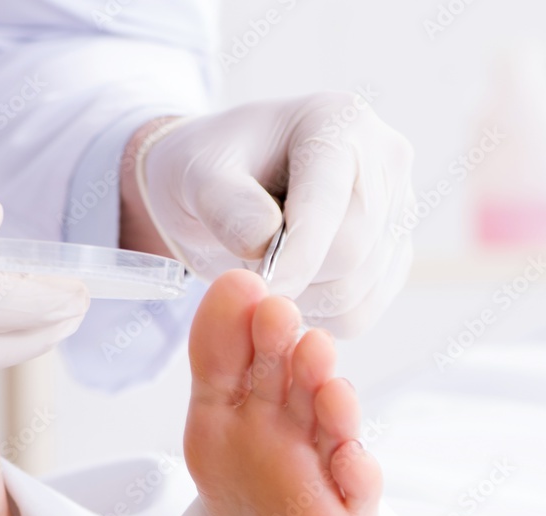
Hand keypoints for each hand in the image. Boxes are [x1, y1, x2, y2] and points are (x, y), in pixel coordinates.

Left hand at [125, 93, 415, 335]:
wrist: (221, 182)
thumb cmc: (209, 169)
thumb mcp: (196, 174)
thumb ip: (226, 205)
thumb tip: (267, 242)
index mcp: (337, 122)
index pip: (329, 207)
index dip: (292, 259)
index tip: (256, 291)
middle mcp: (384, 158)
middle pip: (353, 254)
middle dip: (293, 277)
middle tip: (245, 270)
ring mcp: (397, 207)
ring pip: (358, 290)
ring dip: (300, 300)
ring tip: (263, 270)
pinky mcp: (393, 252)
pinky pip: (361, 310)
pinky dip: (317, 316)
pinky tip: (287, 287)